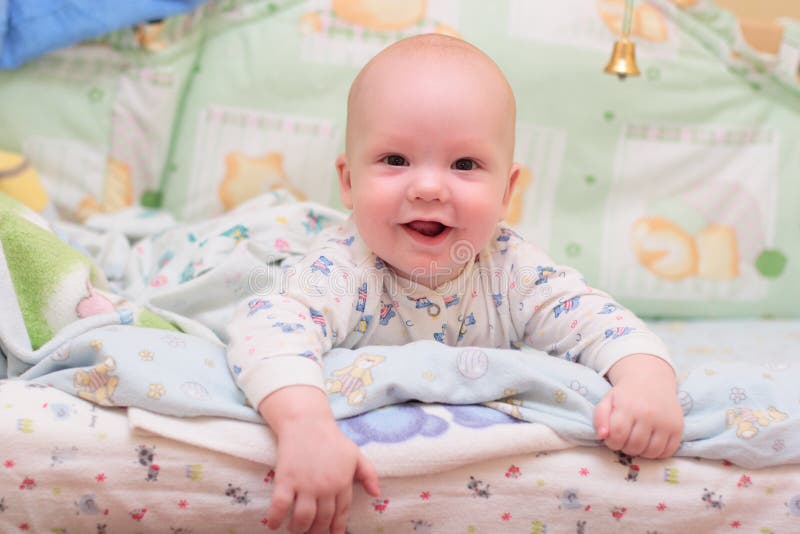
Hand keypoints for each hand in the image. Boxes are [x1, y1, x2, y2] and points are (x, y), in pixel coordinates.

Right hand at [260, 386, 380, 533]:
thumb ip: (368, 474)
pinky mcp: (286, 480)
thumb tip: (377, 493)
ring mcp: (305, 485)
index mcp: (342, 482)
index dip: (337, 526)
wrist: (307, 422)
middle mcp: (325, 487)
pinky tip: (274, 524)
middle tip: (311, 532)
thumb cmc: (331, 438)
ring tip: (295, 528)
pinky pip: (280, 507)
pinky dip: (276, 518)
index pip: (341, 513)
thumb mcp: (355, 454)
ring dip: (299, 528)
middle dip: (316, 531)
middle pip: (322, 519)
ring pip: (303, 518)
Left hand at [593, 354, 683, 458]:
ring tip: (636, 442)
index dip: (612, 442)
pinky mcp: (678, 428)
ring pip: (651, 452)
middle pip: (634, 446)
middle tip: (625, 440)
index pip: (617, 435)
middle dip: (625, 447)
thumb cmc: (626, 395)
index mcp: (628, 406)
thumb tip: (602, 436)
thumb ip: (599, 417)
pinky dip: (657, 453)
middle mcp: (648, 414)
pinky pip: (668, 451)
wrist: (651, 380)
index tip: (613, 439)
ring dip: (641, 452)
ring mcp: (665, 421)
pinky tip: (650, 443)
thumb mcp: (608, 400)